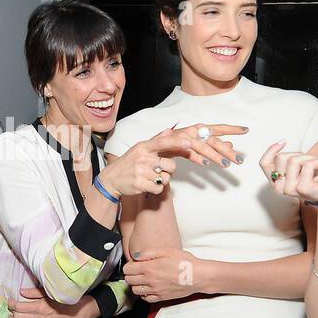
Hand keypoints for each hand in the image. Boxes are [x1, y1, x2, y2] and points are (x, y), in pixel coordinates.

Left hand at [8, 287, 94, 317]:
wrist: (78, 312)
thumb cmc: (64, 300)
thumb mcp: (49, 293)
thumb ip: (34, 292)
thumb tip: (21, 292)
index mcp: (40, 307)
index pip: (19, 307)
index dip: (12, 304)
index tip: (10, 301)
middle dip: (12, 313)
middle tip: (12, 309)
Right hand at [100, 124, 247, 196]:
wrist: (112, 180)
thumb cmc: (133, 163)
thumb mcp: (144, 150)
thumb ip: (160, 142)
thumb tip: (172, 130)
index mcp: (146, 145)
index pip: (165, 142)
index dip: (179, 143)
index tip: (192, 143)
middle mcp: (143, 156)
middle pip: (170, 164)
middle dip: (182, 167)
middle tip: (206, 164)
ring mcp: (141, 171)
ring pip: (167, 177)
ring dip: (164, 178)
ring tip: (153, 177)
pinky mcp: (140, 184)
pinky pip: (159, 188)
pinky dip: (157, 188)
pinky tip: (147, 185)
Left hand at [124, 248, 201, 302]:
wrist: (198, 276)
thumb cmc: (185, 262)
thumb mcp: (167, 251)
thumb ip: (148, 252)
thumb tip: (135, 256)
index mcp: (150, 268)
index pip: (127, 269)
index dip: (129, 265)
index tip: (135, 263)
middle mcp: (150, 280)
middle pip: (129, 280)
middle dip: (131, 274)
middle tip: (138, 270)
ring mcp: (155, 290)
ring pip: (135, 290)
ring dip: (136, 284)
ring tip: (143, 279)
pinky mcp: (161, 298)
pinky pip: (145, 298)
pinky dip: (144, 293)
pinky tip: (149, 287)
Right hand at [168, 123, 248, 167]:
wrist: (154, 147)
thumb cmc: (177, 144)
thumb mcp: (198, 143)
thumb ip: (213, 144)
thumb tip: (231, 144)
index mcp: (200, 129)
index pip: (219, 128)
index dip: (232, 129)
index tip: (246, 130)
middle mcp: (193, 132)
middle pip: (213, 140)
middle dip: (227, 150)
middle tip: (239, 160)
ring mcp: (184, 139)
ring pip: (203, 147)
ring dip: (215, 155)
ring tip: (226, 164)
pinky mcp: (175, 147)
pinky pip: (188, 153)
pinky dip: (197, 158)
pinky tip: (206, 164)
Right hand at [259, 139, 317, 206]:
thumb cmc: (314, 177)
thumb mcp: (296, 167)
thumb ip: (286, 159)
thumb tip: (281, 142)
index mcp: (275, 182)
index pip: (264, 163)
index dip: (271, 150)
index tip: (283, 141)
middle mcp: (279, 187)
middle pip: (281, 157)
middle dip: (299, 154)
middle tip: (311, 159)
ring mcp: (290, 189)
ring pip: (294, 160)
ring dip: (310, 157)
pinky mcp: (302, 188)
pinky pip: (308, 165)